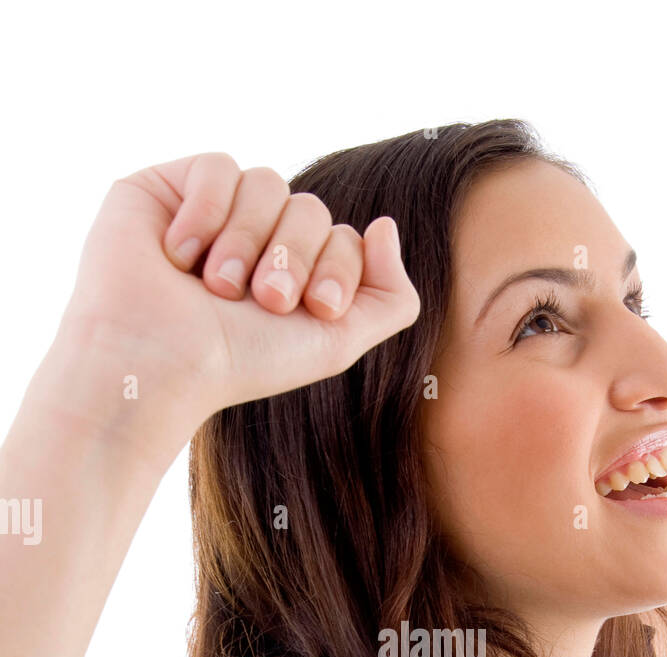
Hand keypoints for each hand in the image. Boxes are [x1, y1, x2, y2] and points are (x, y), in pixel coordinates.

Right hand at [52, 151, 420, 446]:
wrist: (160, 363)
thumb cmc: (241, 362)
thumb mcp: (337, 343)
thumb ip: (391, 298)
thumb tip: (386, 226)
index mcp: (294, 276)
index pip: (344, 238)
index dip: (337, 268)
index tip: (314, 309)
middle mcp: (256, 242)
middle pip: (310, 208)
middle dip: (293, 258)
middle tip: (264, 301)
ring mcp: (211, 213)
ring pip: (267, 183)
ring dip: (247, 242)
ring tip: (217, 288)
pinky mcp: (166, 189)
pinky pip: (217, 167)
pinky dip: (206, 213)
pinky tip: (179, 256)